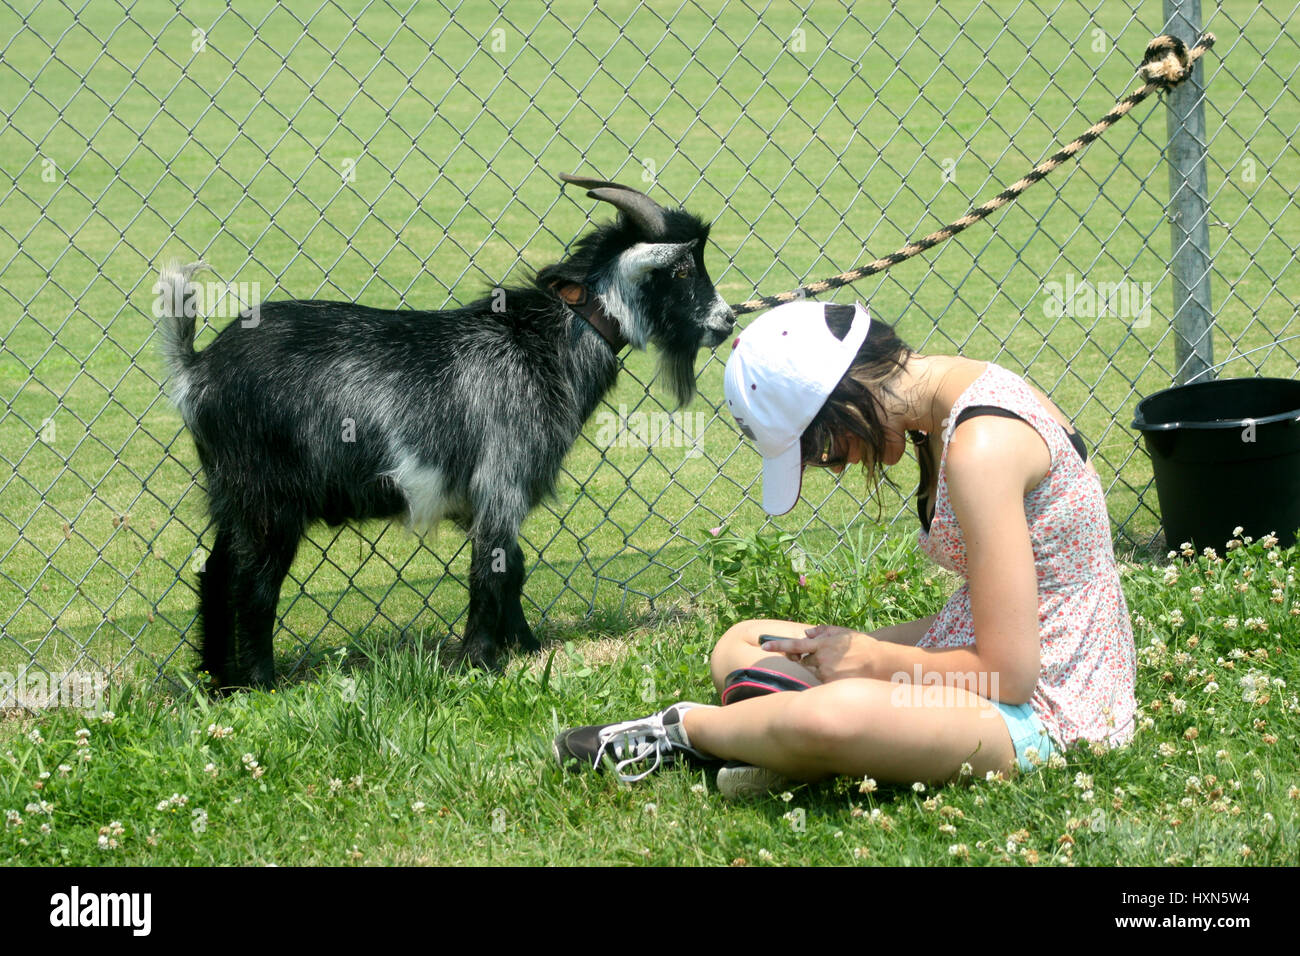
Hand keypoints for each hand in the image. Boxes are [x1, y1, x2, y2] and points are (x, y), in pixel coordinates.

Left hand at [760, 625, 878, 682]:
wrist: (883, 665)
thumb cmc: (864, 647)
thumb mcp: (843, 633)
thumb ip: (823, 631)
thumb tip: (806, 633)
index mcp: (823, 645)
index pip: (795, 644)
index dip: (778, 646)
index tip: (764, 646)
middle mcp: (822, 660)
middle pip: (804, 661)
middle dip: (808, 659)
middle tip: (823, 658)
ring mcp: (827, 675)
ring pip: (814, 673)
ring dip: (821, 669)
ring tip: (841, 666)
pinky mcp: (832, 687)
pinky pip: (823, 683)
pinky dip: (828, 679)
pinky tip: (843, 674)